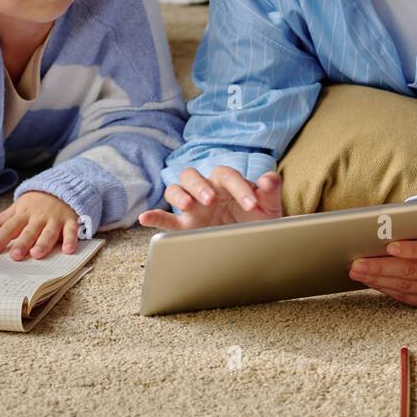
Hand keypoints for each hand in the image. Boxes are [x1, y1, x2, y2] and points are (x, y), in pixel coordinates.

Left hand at [0, 192, 80, 258]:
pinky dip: (71, 239)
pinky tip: (68, 250)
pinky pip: (72, 230)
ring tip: (36, 254)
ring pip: (49, 232)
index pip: (9, 227)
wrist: (62, 187)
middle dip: (22, 243)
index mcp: (23, 214)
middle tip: (15, 255)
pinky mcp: (70, 220)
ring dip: (43, 243)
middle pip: (29, 231)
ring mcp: (55, 219)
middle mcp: (39, 217)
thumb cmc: (37, 202)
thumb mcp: (17, 208)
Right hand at [138, 166, 282, 230]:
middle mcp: (206, 190)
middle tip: (212, 200)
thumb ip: (271, 190)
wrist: (255, 241)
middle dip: (200, 185)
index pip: (227, 175)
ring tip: (188, 206)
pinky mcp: (183, 226)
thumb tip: (268, 179)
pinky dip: (153, 216)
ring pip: (175, 189)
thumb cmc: (260, 219)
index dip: (239, 187)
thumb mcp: (269, 206)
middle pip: (192, 175)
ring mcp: (192, 207)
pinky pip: (164, 217)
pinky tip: (144, 218)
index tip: (251, 204)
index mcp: (226, 182)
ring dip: (180, 195)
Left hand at [348, 216, 416, 308]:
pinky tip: (370, 281)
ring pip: (406, 287)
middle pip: (413, 271)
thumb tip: (415, 217)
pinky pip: (405, 298)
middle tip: (358, 263)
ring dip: (378, 280)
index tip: (389, 247)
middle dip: (382, 267)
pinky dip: (385, 288)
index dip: (412, 249)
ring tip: (357, 272)